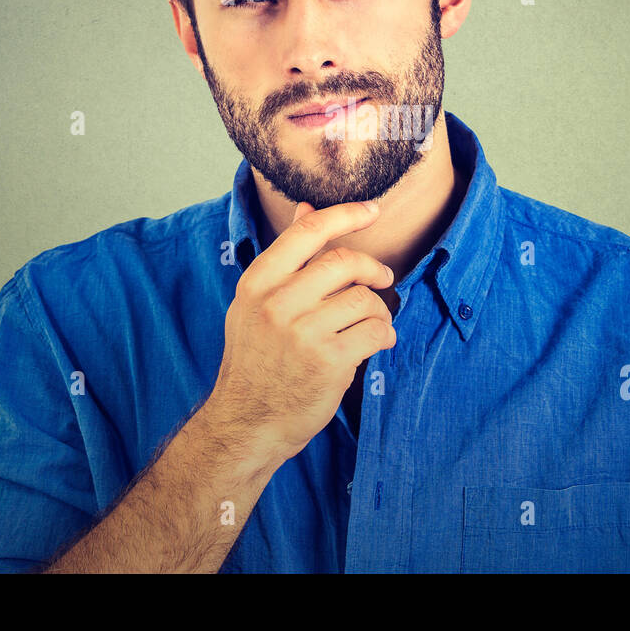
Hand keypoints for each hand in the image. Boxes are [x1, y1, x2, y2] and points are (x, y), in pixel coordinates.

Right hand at [207, 199, 395, 462]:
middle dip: (373, 268)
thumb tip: (306, 207)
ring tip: (372, 325)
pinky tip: (373, 344)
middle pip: (344, 262)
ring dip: (379, 311)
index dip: (346, 214)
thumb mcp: (256, 303)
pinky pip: (375, 331)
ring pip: (365, 299)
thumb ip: (286, 257)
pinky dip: (383, 336)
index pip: (308, 230)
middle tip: (383, 278)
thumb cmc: (257, 359)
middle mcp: (276, 303)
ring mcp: (302, 333)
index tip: (373, 210)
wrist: (246, 423)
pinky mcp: (328, 361)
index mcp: (257, 282)